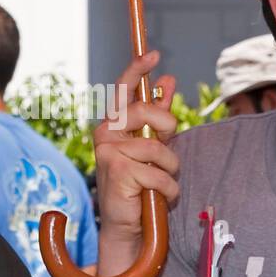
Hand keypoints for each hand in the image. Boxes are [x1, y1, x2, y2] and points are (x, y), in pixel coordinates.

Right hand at [92, 49, 179, 245]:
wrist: (127, 223)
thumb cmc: (140, 182)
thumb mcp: (153, 145)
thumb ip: (159, 113)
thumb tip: (167, 79)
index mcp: (114, 123)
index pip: (123, 89)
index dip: (137, 69)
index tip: (154, 53)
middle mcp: (106, 132)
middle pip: (146, 111)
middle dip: (167, 127)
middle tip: (167, 144)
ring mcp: (108, 150)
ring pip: (157, 148)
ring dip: (169, 169)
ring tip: (160, 182)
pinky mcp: (117, 170)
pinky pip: (158, 172)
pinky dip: (168, 188)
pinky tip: (157, 196)